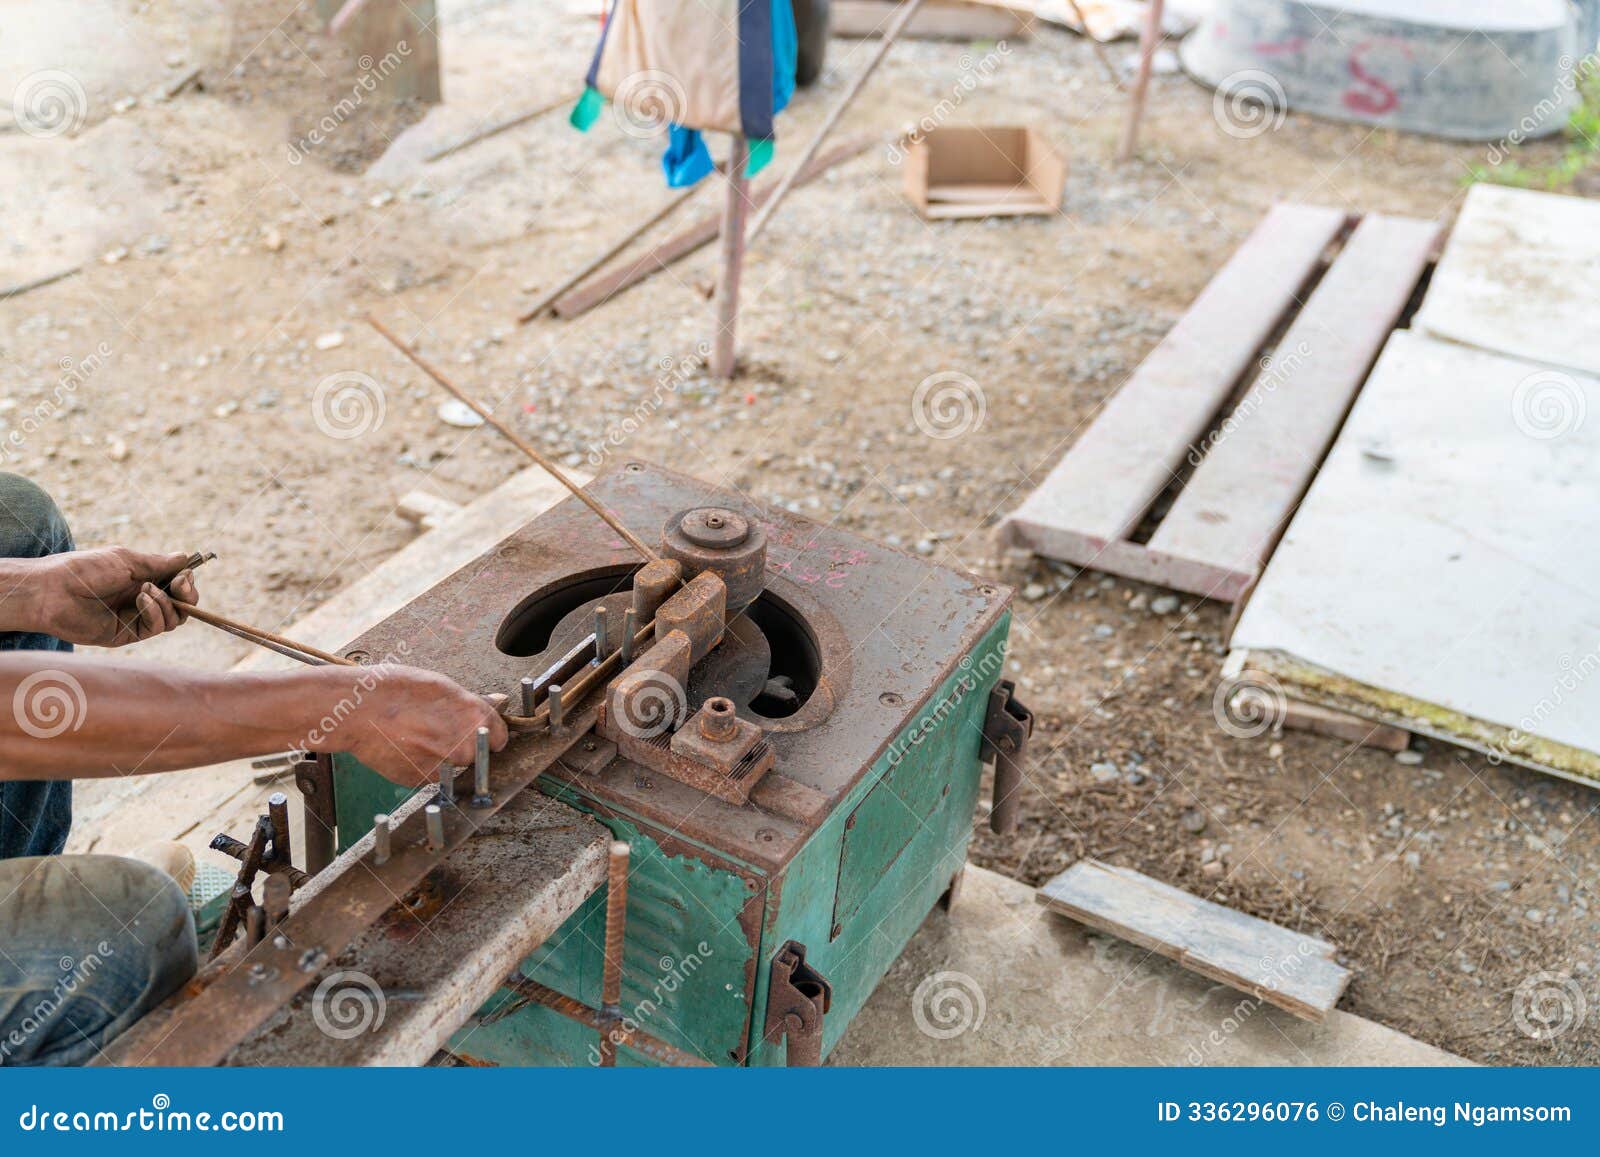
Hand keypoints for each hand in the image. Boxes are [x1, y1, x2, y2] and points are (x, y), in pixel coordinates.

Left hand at [34, 548, 198, 646]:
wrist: (53, 591)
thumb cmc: (84, 569)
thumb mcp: (126, 560)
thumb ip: (157, 563)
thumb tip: (185, 558)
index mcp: (141, 579)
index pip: (176, 585)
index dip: (186, 581)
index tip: (184, 574)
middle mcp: (141, 600)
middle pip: (181, 605)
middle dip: (187, 596)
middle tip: (180, 585)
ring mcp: (135, 618)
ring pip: (173, 619)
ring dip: (168, 603)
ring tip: (146, 590)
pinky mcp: (128, 634)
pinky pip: (156, 627)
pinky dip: (155, 613)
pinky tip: (141, 600)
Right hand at [310, 665, 508, 787]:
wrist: (357, 711)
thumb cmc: (396, 690)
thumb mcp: (441, 685)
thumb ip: (472, 702)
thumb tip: (498, 703)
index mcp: (476, 719)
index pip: (499, 738)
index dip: (486, 734)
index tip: (476, 732)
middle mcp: (465, 747)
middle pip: (476, 755)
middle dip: (462, 745)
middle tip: (436, 728)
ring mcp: (443, 767)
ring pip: (451, 766)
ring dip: (441, 757)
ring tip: (416, 735)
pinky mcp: (420, 780)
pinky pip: (429, 775)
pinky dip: (420, 765)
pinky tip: (405, 746)